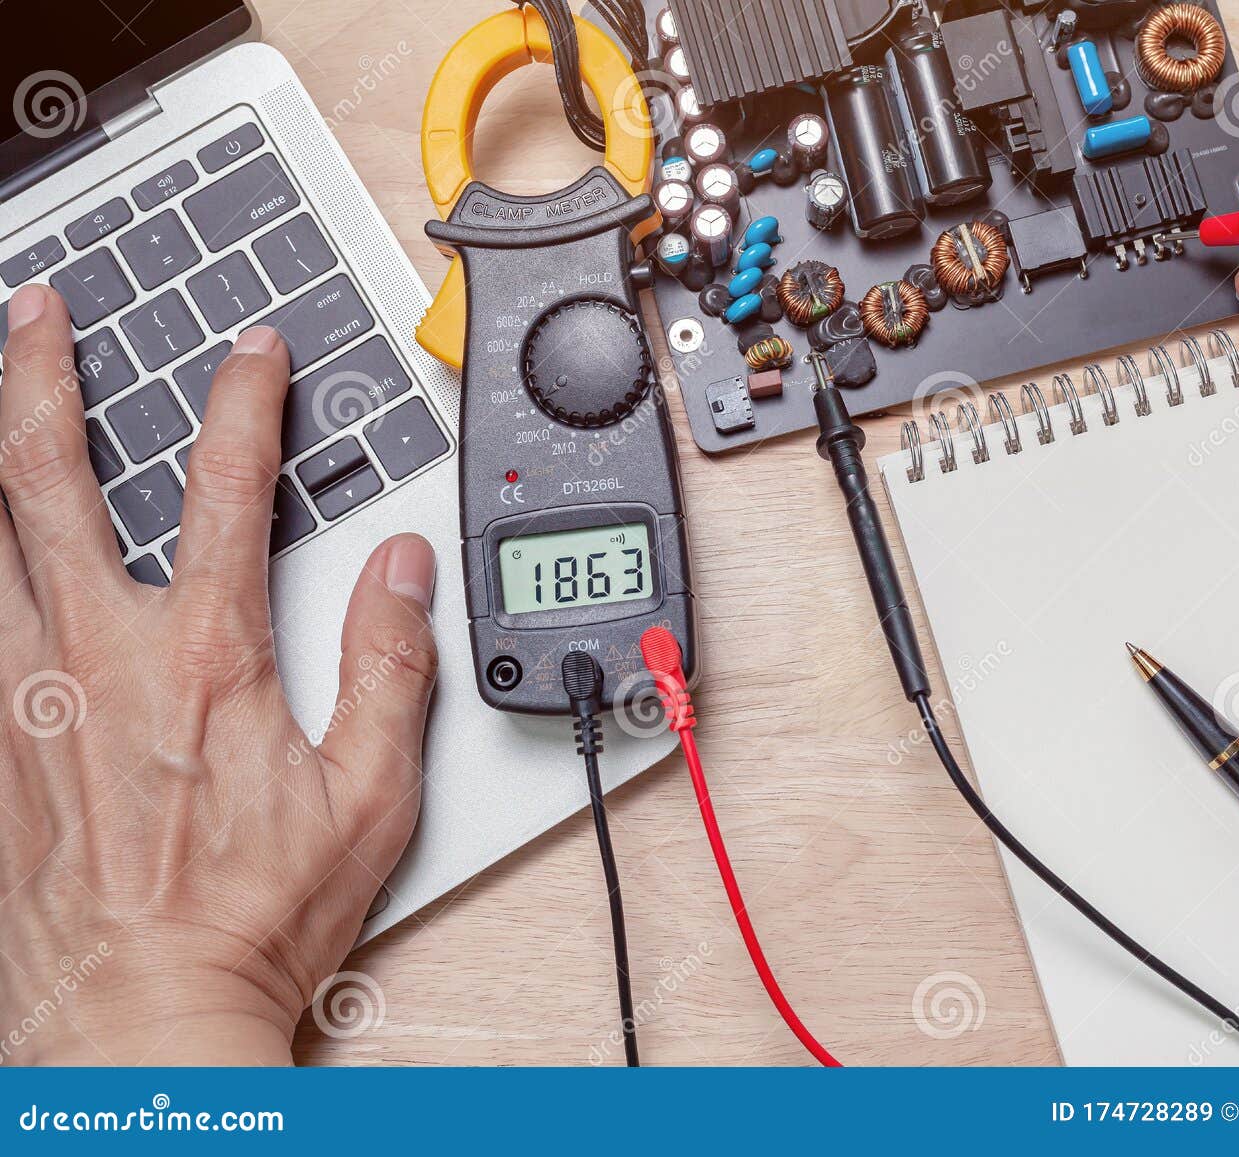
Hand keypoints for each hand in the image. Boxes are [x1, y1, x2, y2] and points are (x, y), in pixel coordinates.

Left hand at [0, 286, 437, 1064]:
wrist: (140, 1013)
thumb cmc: (252, 914)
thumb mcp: (369, 794)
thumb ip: (390, 663)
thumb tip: (401, 568)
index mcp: (206, 658)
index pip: (229, 488)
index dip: (244, 399)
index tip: (253, 350)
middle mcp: (95, 658)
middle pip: (48, 481)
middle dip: (40, 377)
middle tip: (40, 313)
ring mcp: (21, 697)